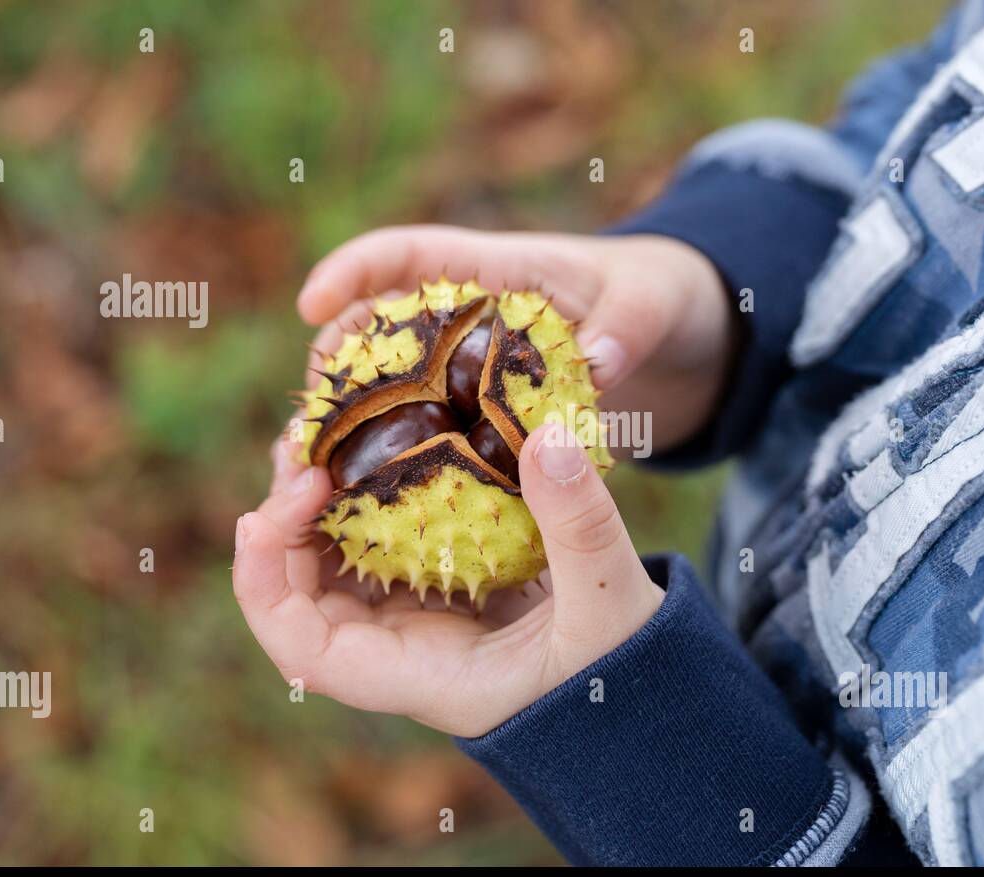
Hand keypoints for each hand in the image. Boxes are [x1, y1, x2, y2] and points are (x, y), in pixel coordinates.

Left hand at [235, 422, 664, 736]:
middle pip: (303, 592)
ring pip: (339, 562)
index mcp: (423, 677)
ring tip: (328, 430)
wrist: (649, 688)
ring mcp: (423, 617)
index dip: (261, 584)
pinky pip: (387, 539)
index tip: (263, 514)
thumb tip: (547, 436)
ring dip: (322, 501)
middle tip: (304, 443)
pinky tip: (386, 443)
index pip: (304, 651)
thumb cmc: (625, 673)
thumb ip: (582, 527)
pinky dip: (374, 493)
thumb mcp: (611, 605)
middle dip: (284, 520)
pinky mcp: (449, 585)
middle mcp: (405, 651)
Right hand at [295, 226, 733, 454]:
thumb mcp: (655, 303)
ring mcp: (468, 373)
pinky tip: (382, 514)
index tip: (309, 304)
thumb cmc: (659, 299)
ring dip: (351, 429)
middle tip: (306, 422)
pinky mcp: (483, 419)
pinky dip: (405, 469)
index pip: (407, 255)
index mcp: (494, 271)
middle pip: (373, 331)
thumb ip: (629, 326)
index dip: (353, 272)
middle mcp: (464, 321)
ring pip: (390, 392)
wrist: (677, 341)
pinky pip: (434, 440)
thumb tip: (601, 364)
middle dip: (330, 368)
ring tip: (319, 477)